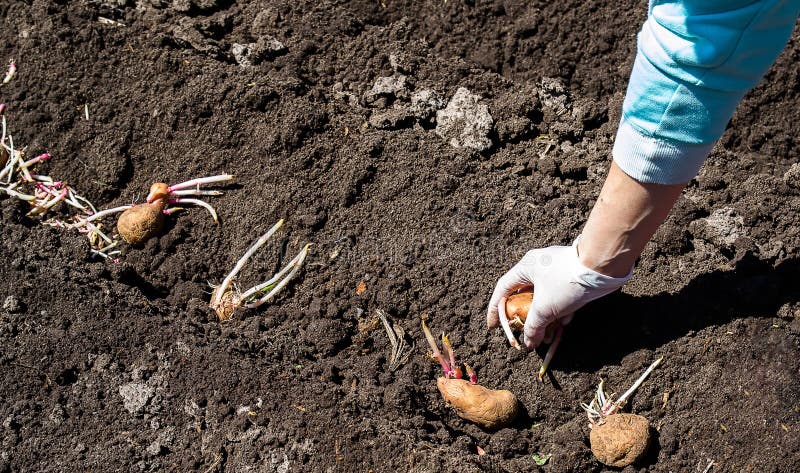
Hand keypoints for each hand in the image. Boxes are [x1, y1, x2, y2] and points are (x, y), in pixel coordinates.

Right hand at [487, 238, 631, 348]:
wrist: (602, 266)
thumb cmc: (567, 282)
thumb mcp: (545, 308)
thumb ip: (533, 327)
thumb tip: (529, 342)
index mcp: (525, 266)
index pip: (503, 289)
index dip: (495, 310)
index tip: (494, 327)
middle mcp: (538, 266)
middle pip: (524, 296)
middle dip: (526, 318)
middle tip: (526, 333)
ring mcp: (556, 270)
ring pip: (544, 298)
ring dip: (545, 318)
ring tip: (548, 336)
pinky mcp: (571, 276)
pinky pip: (559, 295)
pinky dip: (560, 310)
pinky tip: (565, 324)